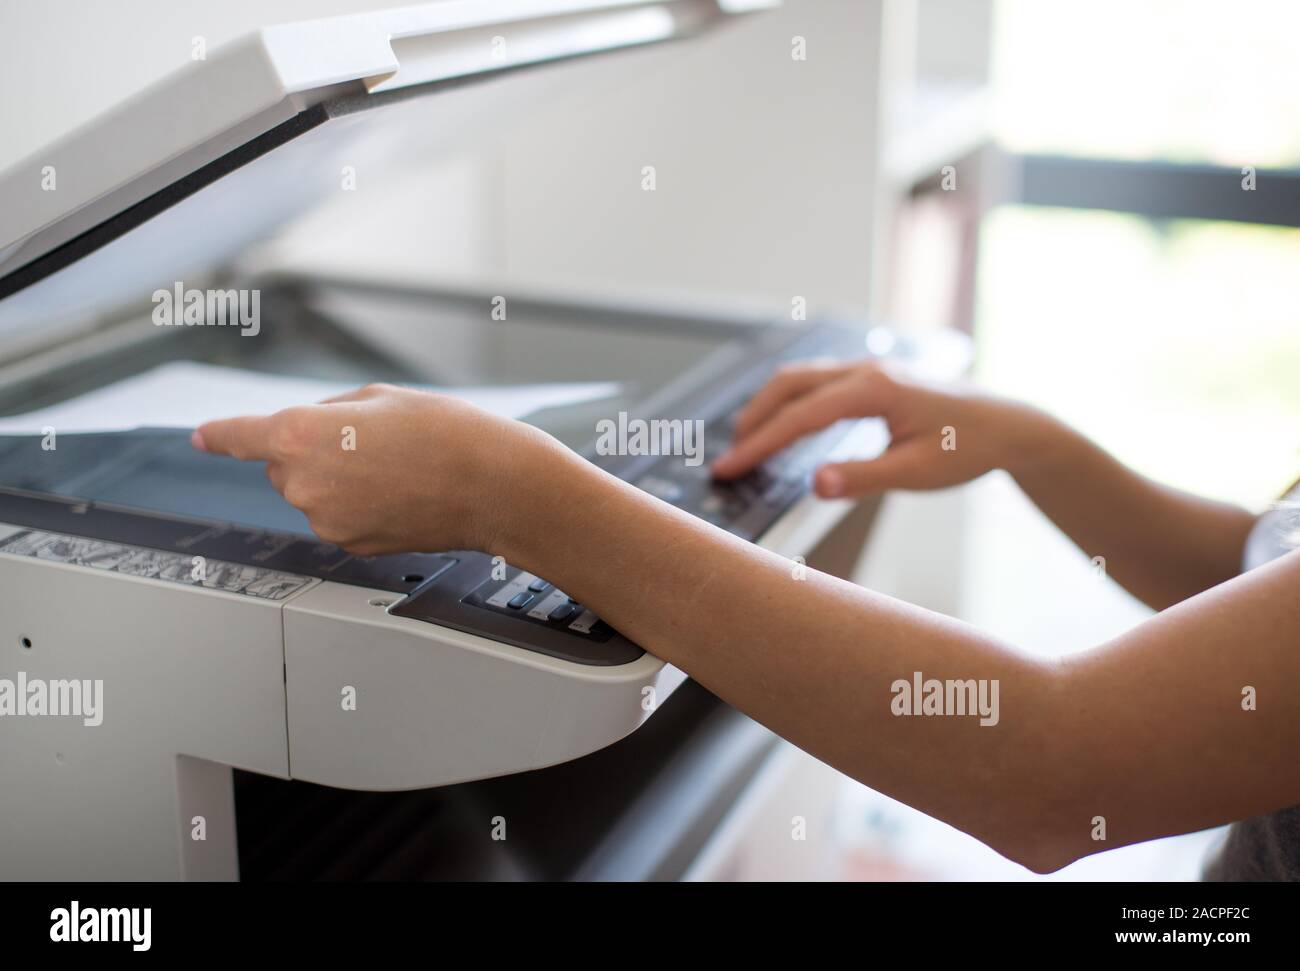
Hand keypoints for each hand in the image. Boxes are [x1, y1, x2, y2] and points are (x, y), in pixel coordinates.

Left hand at [192, 383, 555, 555]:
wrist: (493, 486)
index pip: (242, 435)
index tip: (201, 436)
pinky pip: (338, 517)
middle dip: (313, 450)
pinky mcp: (351, 544)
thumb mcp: (380, 398)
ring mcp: (327, 520)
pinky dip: (359, 505)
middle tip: (370, 440)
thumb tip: (314, 432)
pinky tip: (398, 492)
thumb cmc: (447, 434)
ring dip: (338, 478)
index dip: (219, 434)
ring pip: (313, 492)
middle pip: (283, 464)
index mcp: (302, 435)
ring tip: (395, 467)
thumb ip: (329, 414)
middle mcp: (305, 483)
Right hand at [711, 360, 1045, 498]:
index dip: (760, 444)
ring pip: (801, 378)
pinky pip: (818, 383)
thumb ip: (861, 478)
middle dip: (753, 419)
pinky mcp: (874, 379)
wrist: (1009, 426)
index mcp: (874, 390)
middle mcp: (867, 371)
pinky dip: (790, 402)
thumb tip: (814, 485)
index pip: (799, 417)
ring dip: (769, 406)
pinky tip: (786, 425)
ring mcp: (869, 370)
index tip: (731, 466)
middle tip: (730, 456)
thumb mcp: (917, 473)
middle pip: (789, 384)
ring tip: (748, 441)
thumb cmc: (970, 448)